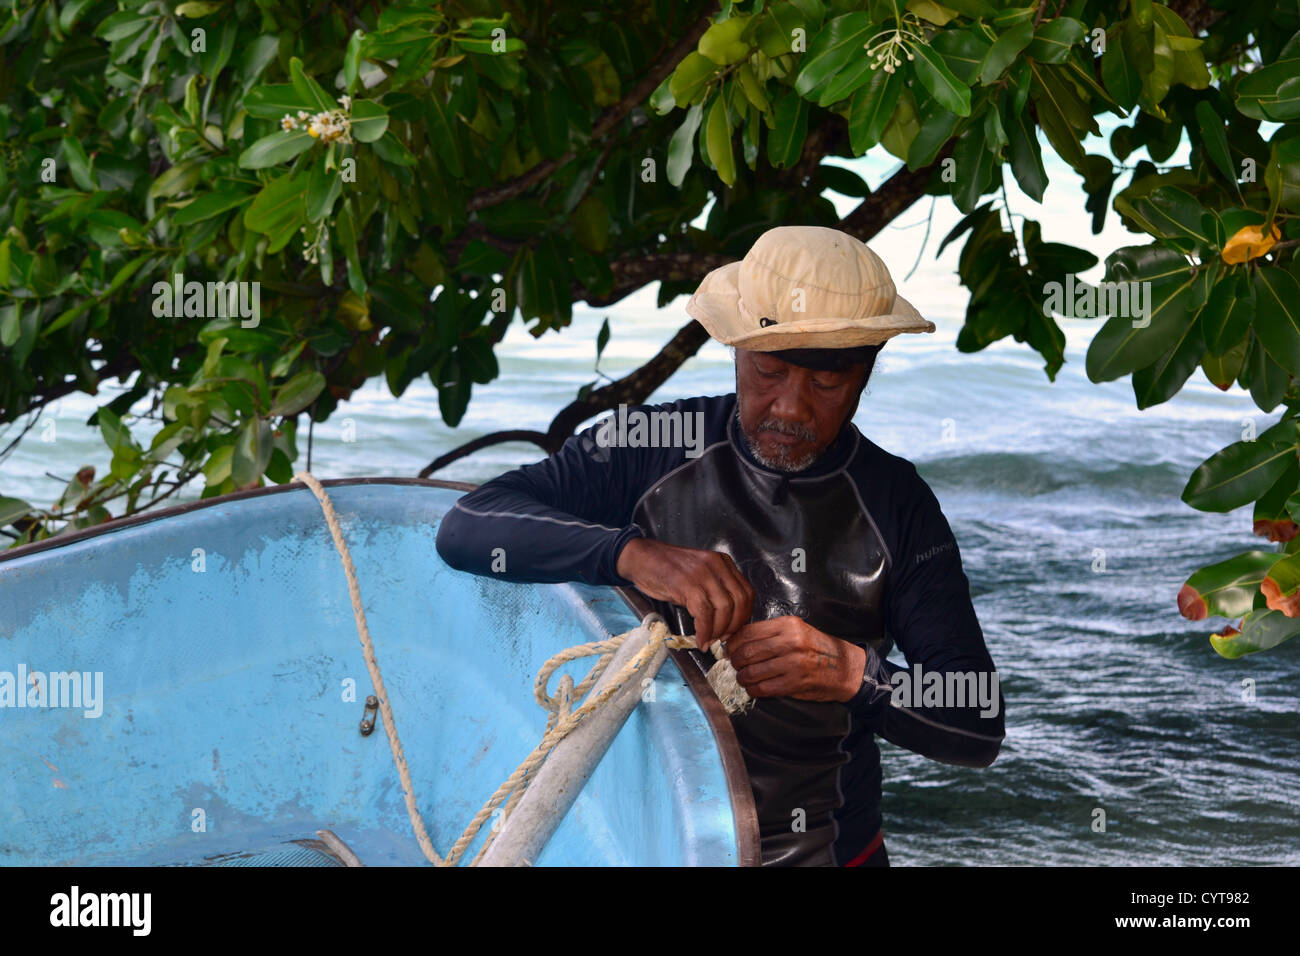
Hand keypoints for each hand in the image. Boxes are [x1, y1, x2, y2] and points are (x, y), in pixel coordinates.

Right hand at [615, 537, 754, 650]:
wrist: (640, 558)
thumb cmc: (666, 570)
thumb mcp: (698, 574)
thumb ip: (714, 590)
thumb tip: (726, 621)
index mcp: (722, 562)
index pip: (746, 592)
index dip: (743, 616)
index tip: (733, 630)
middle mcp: (716, 565)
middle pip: (739, 601)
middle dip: (733, 626)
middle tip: (722, 639)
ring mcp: (702, 573)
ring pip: (723, 608)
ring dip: (718, 631)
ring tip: (708, 641)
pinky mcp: (687, 583)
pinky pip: (704, 613)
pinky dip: (704, 631)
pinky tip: (699, 639)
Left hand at [724, 616, 865, 702]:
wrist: (844, 668)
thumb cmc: (817, 648)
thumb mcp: (796, 631)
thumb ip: (769, 633)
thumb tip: (735, 642)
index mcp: (788, 625)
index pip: (748, 632)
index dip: (733, 642)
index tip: (729, 648)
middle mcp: (790, 642)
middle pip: (746, 652)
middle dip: (735, 661)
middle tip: (734, 664)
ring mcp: (792, 663)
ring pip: (751, 672)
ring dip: (742, 677)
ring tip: (744, 677)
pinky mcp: (794, 683)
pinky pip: (762, 688)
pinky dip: (753, 689)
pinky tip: (754, 687)